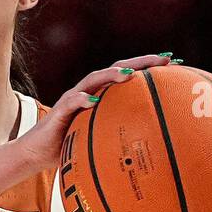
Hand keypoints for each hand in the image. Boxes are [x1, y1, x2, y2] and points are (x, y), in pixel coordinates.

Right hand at [19, 53, 176, 171]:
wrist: (36, 153)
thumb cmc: (69, 147)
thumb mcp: (99, 141)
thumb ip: (120, 138)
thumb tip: (152, 150)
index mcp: (101, 96)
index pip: (128, 76)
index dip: (150, 67)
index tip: (175, 63)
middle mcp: (88, 91)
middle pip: (117, 69)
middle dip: (141, 62)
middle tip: (166, 59)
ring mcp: (73, 98)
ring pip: (94, 79)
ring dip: (112, 75)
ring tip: (130, 74)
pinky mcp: (59, 111)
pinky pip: (71, 102)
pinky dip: (82, 100)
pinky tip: (93, 101)